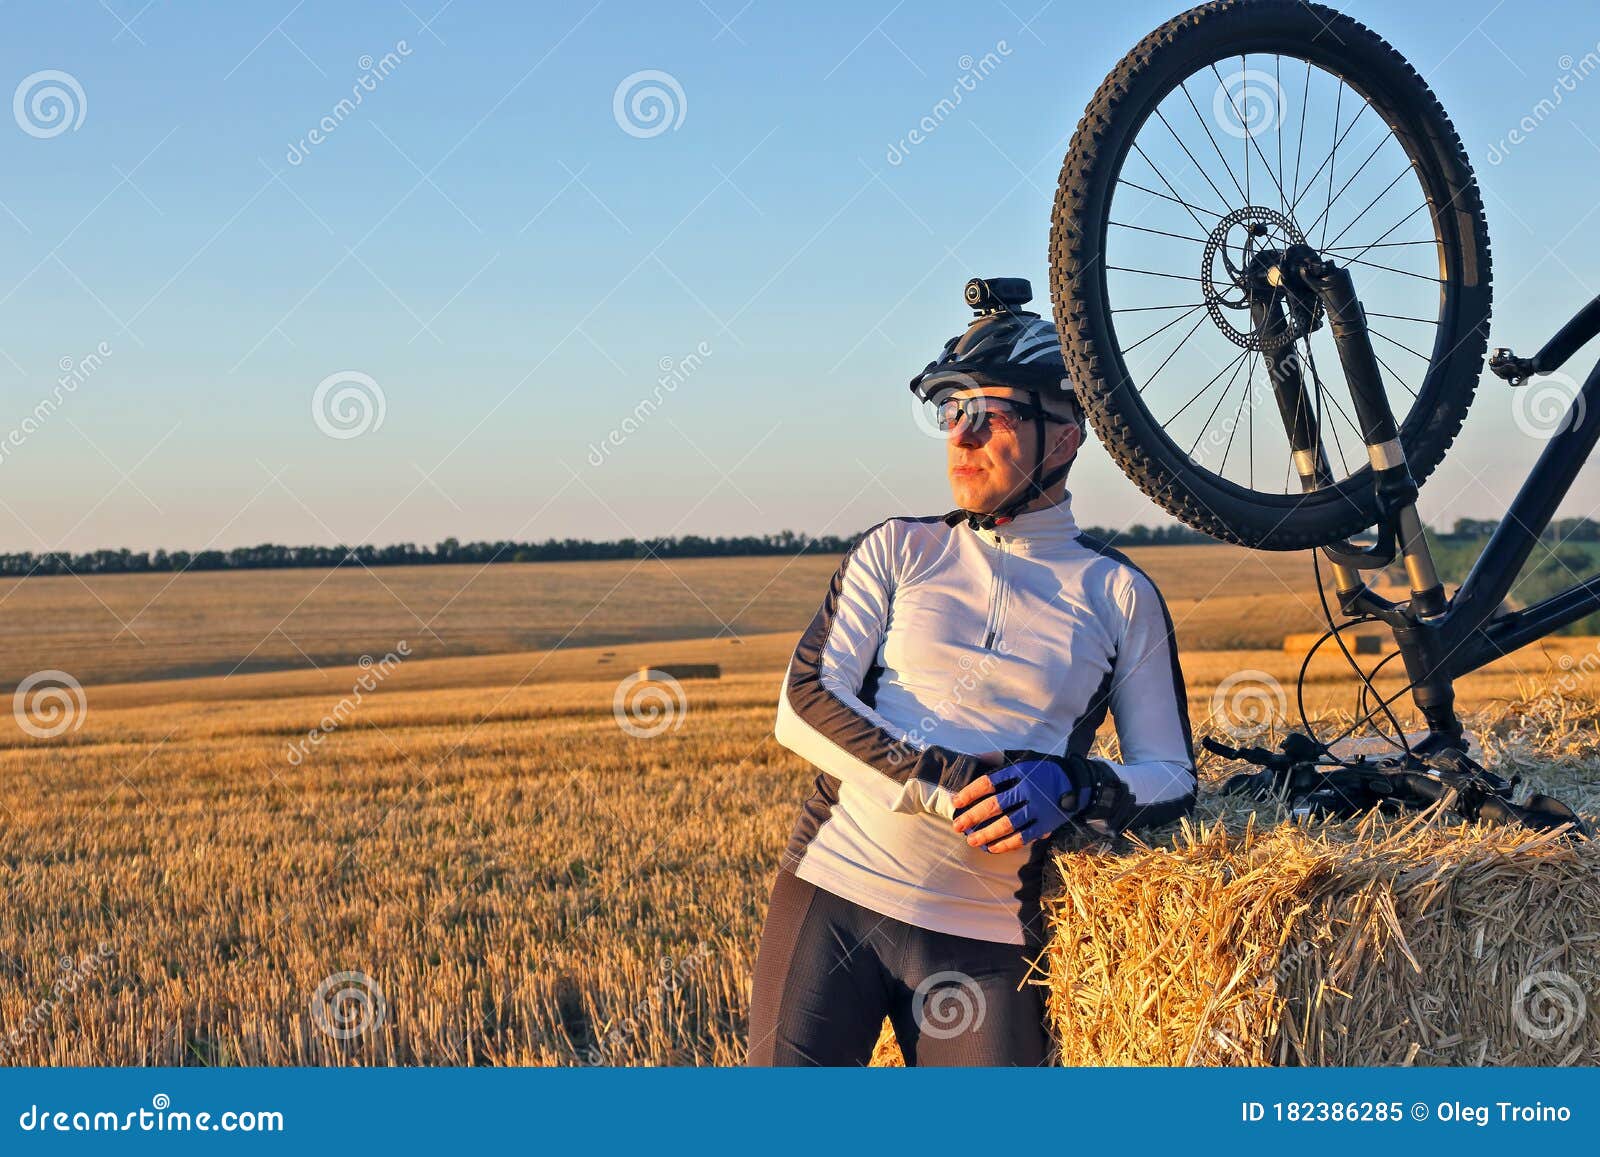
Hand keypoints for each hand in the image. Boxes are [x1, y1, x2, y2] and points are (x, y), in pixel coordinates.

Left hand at [951, 753, 1089, 853]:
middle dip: (973, 817)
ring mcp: (1038, 808)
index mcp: (1020, 771)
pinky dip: (1007, 844)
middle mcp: (1028, 790)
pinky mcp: (1046, 824)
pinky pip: (1024, 837)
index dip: (970, 793)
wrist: (1077, 782)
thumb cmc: (1043, 770)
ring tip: (971, 840)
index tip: (956, 802)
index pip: (989, 782)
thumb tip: (974, 758)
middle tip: (958, 825)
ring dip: (987, 834)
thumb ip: (998, 758)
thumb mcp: (1023, 758)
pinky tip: (992, 848)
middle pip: (994, 805)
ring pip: (1007, 824)